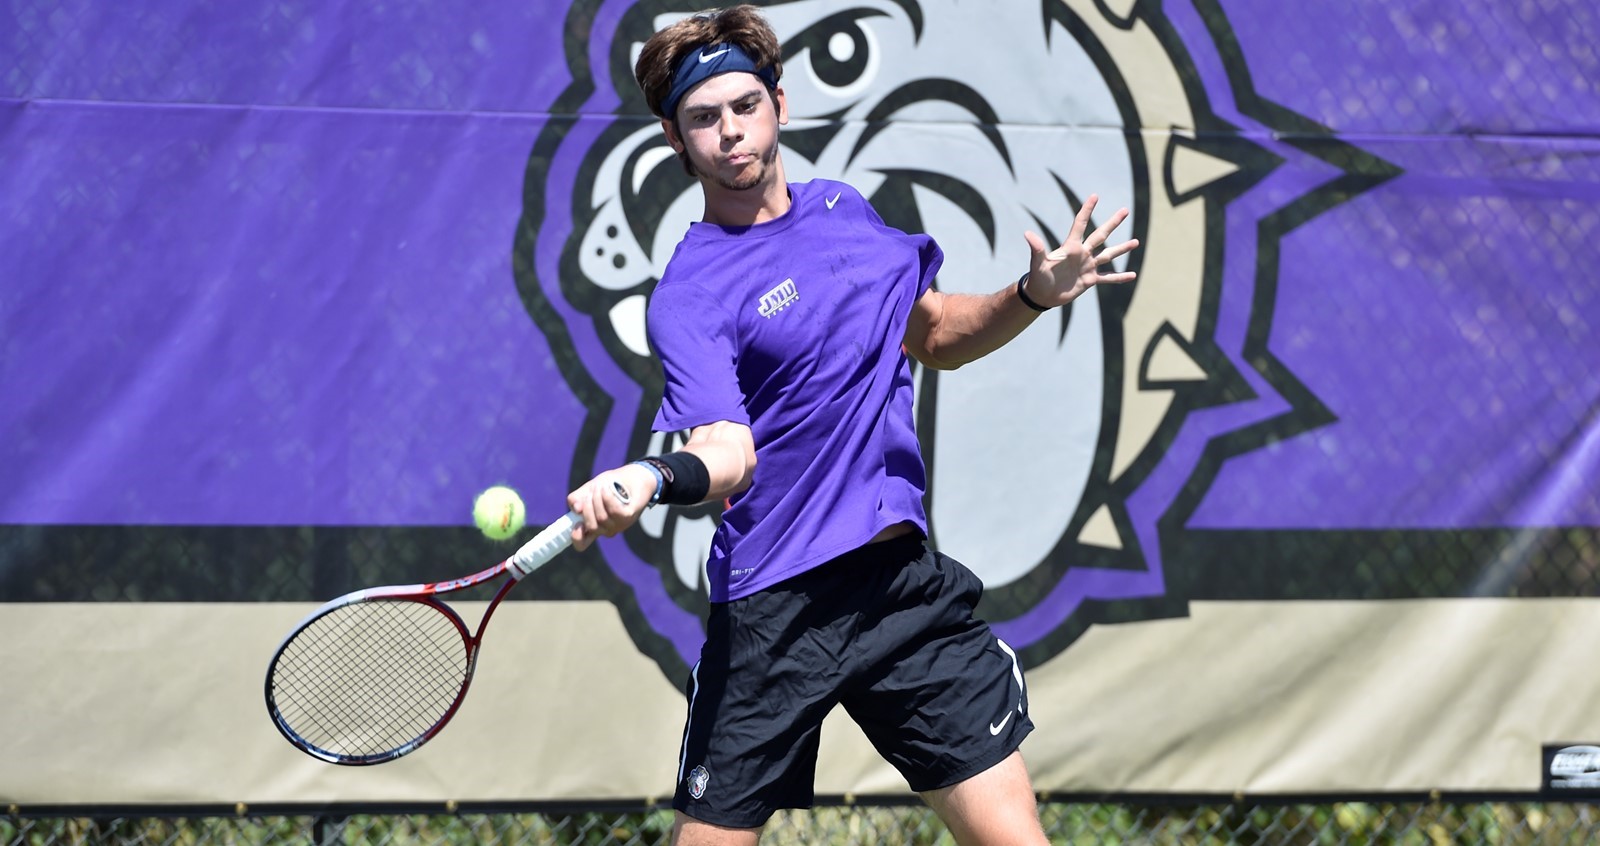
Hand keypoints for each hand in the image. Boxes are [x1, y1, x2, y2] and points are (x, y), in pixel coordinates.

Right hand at [566, 463, 655, 550]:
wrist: (633, 475)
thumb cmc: (608, 485)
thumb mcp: (587, 491)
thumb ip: (576, 499)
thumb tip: (576, 508)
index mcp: (594, 526)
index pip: (582, 543)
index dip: (577, 538)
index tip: (576, 524)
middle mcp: (606, 529)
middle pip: (591, 526)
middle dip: (587, 507)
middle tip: (591, 492)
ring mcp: (619, 525)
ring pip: (602, 518)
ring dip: (598, 499)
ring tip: (601, 487)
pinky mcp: (629, 517)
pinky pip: (614, 511)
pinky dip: (608, 498)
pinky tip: (607, 489)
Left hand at [1021, 194, 1138, 307]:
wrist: (1041, 296)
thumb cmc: (1038, 278)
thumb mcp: (1038, 264)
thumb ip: (1036, 249)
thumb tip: (1027, 233)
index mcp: (1070, 247)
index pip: (1081, 224)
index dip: (1087, 210)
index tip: (1095, 196)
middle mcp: (1082, 253)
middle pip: (1100, 235)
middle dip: (1112, 223)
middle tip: (1125, 210)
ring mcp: (1087, 266)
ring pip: (1108, 254)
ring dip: (1122, 249)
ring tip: (1136, 241)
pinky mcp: (1090, 280)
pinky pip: (1108, 278)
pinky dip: (1120, 277)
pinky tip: (1133, 275)